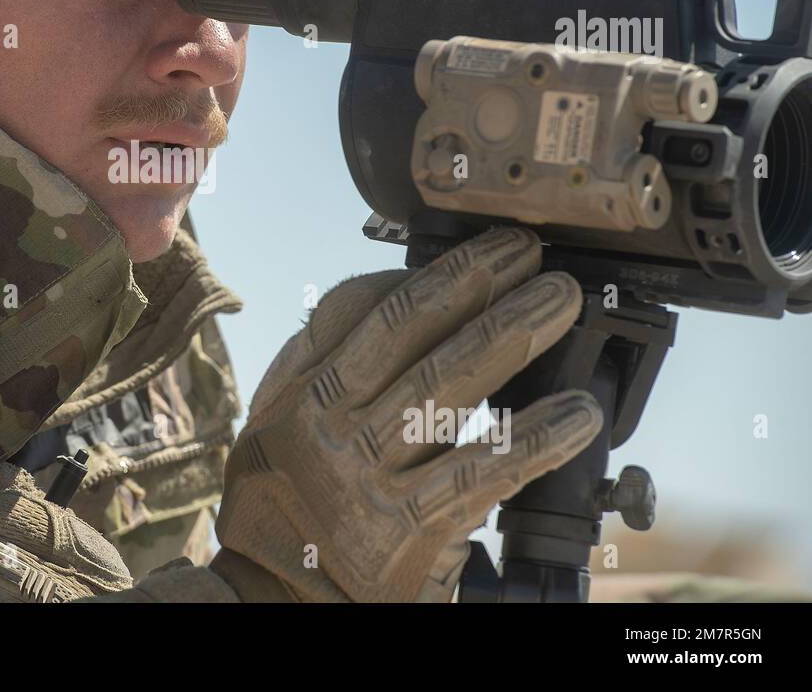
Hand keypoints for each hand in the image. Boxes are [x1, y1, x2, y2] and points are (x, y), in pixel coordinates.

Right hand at [210, 227, 602, 601]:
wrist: (281, 599)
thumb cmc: (286, 503)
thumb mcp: (273, 426)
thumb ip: (315, 364)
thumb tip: (378, 295)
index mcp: (298, 393)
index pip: (361, 310)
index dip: (428, 273)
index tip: (482, 251)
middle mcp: (328, 426)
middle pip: (411, 334)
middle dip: (479, 282)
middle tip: (532, 252)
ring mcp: (368, 475)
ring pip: (450, 387)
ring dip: (515, 334)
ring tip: (563, 300)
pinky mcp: (409, 528)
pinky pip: (484, 471)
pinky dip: (536, 437)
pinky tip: (577, 413)